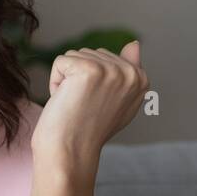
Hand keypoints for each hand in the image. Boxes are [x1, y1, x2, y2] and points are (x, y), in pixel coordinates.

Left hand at [31, 40, 148, 168]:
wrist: (70, 152)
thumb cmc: (88, 130)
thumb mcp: (117, 101)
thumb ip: (128, 73)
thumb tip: (134, 43)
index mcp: (141, 79)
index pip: (106, 58)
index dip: (93, 82)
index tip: (96, 105)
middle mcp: (131, 73)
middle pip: (90, 53)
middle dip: (79, 78)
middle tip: (83, 106)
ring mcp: (111, 70)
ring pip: (74, 56)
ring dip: (66, 81)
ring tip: (75, 105)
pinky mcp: (89, 69)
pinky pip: (60, 62)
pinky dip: (55, 82)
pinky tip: (65, 101)